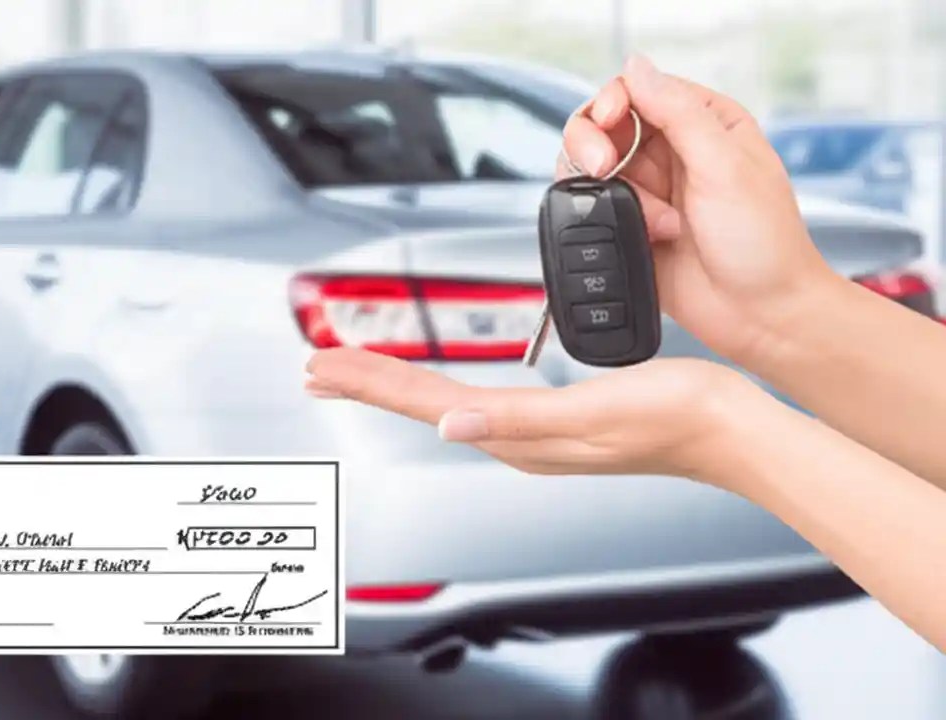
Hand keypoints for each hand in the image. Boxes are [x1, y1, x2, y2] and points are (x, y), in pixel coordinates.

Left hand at [306, 348, 757, 482]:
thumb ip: (519, 419)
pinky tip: (443, 387)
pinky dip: (443, 385)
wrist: (730, 429)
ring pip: (445, 401)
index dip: (369, 381)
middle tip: (317, 365)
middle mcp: (517, 437)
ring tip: (360, 371)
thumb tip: (449, 426)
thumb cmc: (675, 418)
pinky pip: (479, 399)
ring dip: (398, 384)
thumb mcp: (594, 413)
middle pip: (423, 402)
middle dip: (367, 381)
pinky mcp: (556, 419)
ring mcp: (535, 432)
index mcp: (517, 434)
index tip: (321, 364)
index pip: (424, 402)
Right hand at [563, 56, 841, 364]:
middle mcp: (674, 153)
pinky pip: (591, 209)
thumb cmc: (765, 245)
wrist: (762, 316)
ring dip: (608, 191)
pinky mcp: (633, 228)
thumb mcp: (726, 166)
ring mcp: (650, 191)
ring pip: (590, 168)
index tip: (608, 122)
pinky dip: (603, 220)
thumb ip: (679, 113)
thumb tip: (637, 67)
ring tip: (648, 217)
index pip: (639, 89)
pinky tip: (639, 234)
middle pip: (603, 125)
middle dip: (594, 144)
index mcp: (705, 124)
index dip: (613, 100)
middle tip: (603, 167)